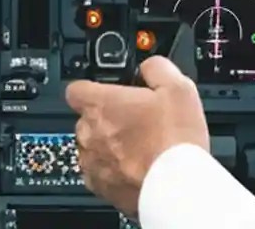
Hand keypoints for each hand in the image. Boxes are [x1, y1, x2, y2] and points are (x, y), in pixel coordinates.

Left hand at [65, 56, 208, 216]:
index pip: (76, 89)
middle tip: (137, 121)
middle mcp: (89, 132)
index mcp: (100, 104)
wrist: (178, 188)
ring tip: (141, 148)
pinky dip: (114, 171)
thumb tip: (150, 66)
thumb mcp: (177, 88)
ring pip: (93, 147)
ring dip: (110, 146)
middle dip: (109, 119)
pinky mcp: (100, 187)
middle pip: (88, 119)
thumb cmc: (174, 141)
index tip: (108, 93)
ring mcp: (92, 161)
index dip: (93, 89)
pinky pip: (99, 173)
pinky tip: (137, 168)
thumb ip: (157, 68)